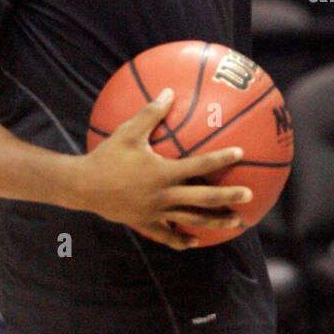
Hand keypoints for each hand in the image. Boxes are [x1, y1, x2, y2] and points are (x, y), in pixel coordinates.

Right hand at [76, 89, 251, 249]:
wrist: (84, 186)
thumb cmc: (107, 156)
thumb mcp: (129, 131)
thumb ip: (151, 113)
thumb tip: (168, 91)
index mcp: (163, 172)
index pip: (198, 164)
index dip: (220, 158)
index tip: (240, 153)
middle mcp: (164, 195)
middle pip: (203, 198)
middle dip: (228, 197)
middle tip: (249, 194)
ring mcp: (156, 213)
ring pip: (191, 220)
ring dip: (215, 221)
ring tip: (236, 222)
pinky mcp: (145, 224)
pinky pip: (168, 235)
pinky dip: (182, 239)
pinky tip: (195, 241)